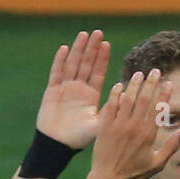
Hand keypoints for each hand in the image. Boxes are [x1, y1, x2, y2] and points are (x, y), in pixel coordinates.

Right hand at [37, 29, 110, 148]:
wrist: (57, 146)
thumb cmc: (79, 139)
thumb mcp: (99, 125)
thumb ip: (112, 112)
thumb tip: (127, 98)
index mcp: (91, 96)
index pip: (98, 73)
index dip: (102, 58)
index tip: (107, 44)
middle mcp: (78, 89)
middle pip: (86, 64)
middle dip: (92, 48)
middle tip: (98, 32)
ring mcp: (65, 88)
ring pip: (72, 64)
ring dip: (78, 49)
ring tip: (84, 34)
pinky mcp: (52, 91)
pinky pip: (56, 73)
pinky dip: (60, 61)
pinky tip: (64, 48)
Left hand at [90, 70, 179, 178]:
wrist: (108, 178)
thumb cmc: (134, 173)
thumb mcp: (157, 163)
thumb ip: (171, 146)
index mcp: (148, 134)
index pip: (158, 108)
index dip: (164, 93)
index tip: (168, 82)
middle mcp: (134, 127)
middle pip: (144, 99)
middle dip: (151, 83)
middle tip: (155, 71)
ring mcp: (118, 125)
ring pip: (127, 99)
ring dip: (134, 84)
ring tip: (139, 74)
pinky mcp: (105, 126)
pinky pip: (111, 105)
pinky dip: (115, 94)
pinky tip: (119, 86)